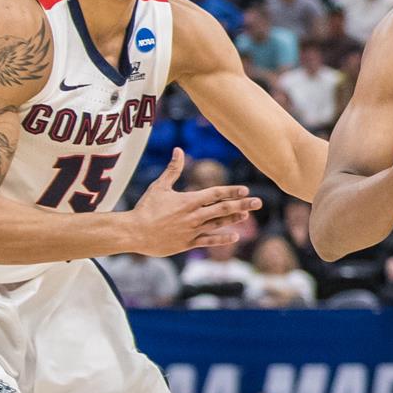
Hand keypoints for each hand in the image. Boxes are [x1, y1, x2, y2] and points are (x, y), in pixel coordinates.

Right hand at [122, 149, 261, 255]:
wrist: (134, 232)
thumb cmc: (146, 208)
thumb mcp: (159, 186)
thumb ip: (173, 169)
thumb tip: (178, 149)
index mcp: (188, 200)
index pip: (214, 194)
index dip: (231, 191)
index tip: (245, 189)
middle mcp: (193, 215)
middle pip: (222, 208)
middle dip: (241, 204)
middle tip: (258, 202)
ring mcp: (192, 230)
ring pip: (218, 224)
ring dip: (233, 219)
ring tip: (247, 215)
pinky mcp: (187, 243)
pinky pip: (208, 241)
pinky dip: (222, 239)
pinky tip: (235, 236)